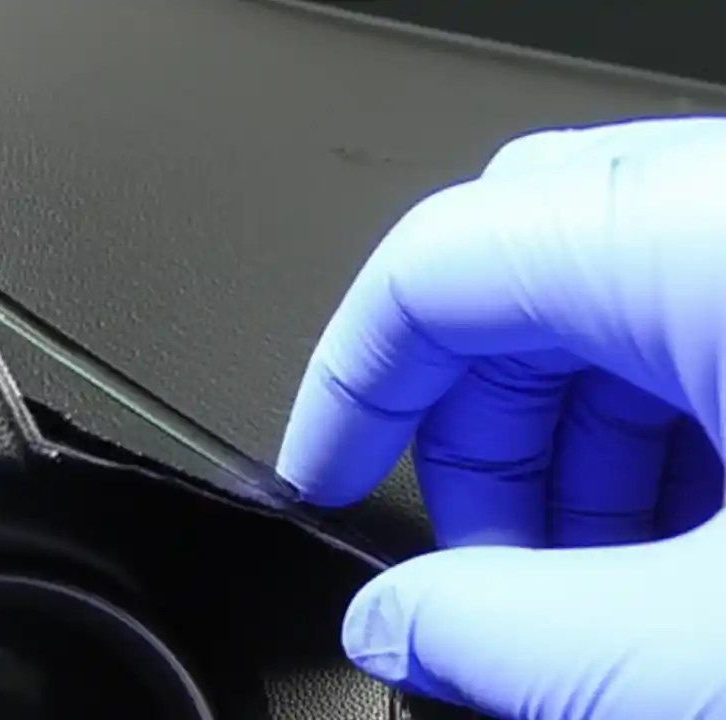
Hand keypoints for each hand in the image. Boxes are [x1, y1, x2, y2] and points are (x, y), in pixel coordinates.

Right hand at [278, 118, 725, 718]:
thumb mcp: (713, 649)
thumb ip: (512, 639)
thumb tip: (394, 629)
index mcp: (704, 239)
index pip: (434, 262)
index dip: (346, 383)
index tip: (320, 478)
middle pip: (515, 285)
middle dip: (470, 442)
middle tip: (481, 572)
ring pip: (612, 310)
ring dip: (569, 456)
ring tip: (599, 589)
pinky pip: (705, 328)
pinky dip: (661, 440)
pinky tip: (690, 554)